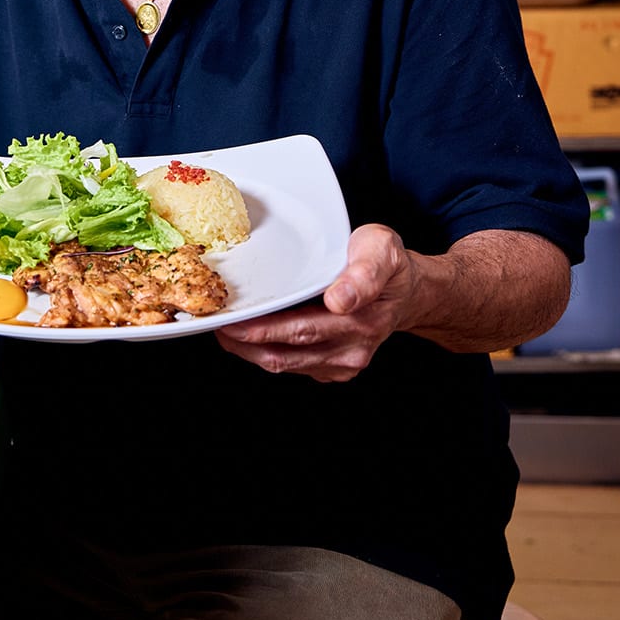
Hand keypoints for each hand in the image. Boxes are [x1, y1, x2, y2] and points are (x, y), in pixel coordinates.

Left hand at [215, 223, 420, 382]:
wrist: (407, 292)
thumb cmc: (388, 266)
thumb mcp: (382, 250)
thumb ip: (364, 272)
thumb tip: (340, 299)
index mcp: (360, 319)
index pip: (300, 329)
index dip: (261, 328)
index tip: (230, 321)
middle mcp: (350, 348)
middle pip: (284, 352)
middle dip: (243, 341)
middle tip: (212, 323)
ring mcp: (341, 363)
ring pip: (283, 363)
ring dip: (248, 350)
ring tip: (221, 328)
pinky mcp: (332, 369)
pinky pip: (291, 364)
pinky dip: (264, 351)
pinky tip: (247, 335)